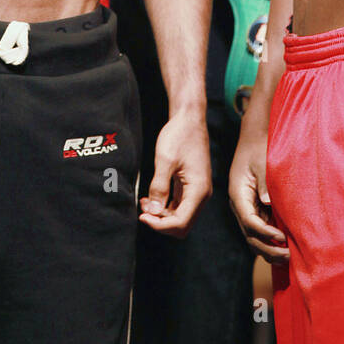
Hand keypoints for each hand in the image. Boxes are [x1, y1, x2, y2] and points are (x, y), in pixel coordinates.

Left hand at [140, 108, 211, 235]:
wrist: (189, 119)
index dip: (160, 225)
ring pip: (180, 217)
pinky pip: (179, 205)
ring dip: (161, 215)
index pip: (181, 223)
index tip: (142, 216)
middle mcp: (201, 194)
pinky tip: (151, 197)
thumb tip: (153, 211)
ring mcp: (197, 191)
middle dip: (161, 222)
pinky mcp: (191, 186)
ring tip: (145, 202)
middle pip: (182, 225)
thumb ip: (159, 187)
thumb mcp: (165, 160)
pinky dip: (165, 206)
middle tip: (143, 210)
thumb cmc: (179, 135)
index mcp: (198, 190)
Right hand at [228, 129, 288, 263]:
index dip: (265, 232)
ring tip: (288, 257)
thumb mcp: (262, 162)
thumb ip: (265, 184)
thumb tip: (268, 203)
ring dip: (269, 248)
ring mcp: (247, 208)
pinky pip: (260, 229)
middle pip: (249, 235)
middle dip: (267, 248)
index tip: (282, 238)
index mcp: (238, 194)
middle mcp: (240, 205)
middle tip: (288, 256)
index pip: (248, 220)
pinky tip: (285, 246)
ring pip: (254, 236)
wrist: (254, 138)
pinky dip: (271, 240)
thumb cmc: (259, 148)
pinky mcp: (255, 208)